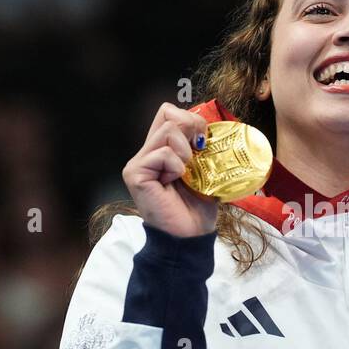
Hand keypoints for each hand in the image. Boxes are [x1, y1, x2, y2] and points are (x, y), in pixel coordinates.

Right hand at [122, 102, 218, 237]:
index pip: (169, 113)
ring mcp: (138, 163)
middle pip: (167, 113)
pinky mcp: (135, 173)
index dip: (190, 119)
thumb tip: (214, 129)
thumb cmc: (197, 208)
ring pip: (168, 131)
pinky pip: (162, 153)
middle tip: (198, 152)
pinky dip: (176, 165)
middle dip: (191, 127)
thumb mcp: (206, 171)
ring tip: (186, 172)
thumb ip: (202, 149)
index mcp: (161, 150)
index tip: (203, 141)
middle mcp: (147, 153)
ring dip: (186, 150)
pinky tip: (175, 181)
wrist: (190, 236)